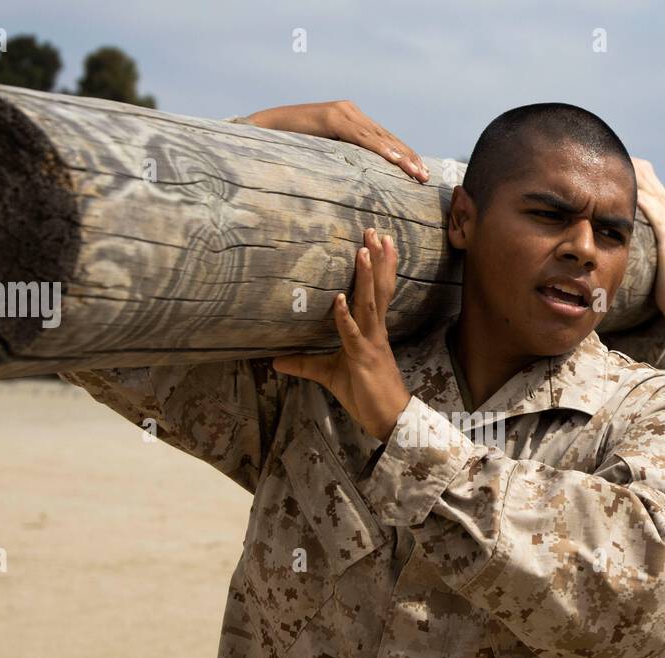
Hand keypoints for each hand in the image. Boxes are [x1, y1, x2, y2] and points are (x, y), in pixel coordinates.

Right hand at [243, 100, 428, 182]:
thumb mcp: (322, 150)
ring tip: (417, 173)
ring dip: (401, 157)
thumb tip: (358, 178)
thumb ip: (341, 155)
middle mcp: (351, 111)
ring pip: (379, 138)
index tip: (420, 172)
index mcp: (351, 118)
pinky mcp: (333, 118)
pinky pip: (362, 137)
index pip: (384, 139)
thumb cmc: (290, 143)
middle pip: (387, 138)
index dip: (404, 155)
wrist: (264, 128)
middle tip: (426, 177)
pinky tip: (396, 161)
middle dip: (409, 158)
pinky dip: (381, 150)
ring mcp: (343, 112)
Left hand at [273, 229, 411, 441]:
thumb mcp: (329, 374)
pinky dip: (345, 317)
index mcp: (372, 330)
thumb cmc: (365, 394)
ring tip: (363, 250)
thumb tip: (275, 360)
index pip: (376, 292)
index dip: (378, 268)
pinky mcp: (363, 358)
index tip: (378, 242)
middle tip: (375, 231)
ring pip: (368, 304)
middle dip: (377, 260)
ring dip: (365, 277)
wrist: (389, 418)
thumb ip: (304, 363)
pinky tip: (339, 299)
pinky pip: (353, 334)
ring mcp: (371, 343)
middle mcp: (375, 331)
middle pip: (377, 289)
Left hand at [632, 157, 664, 337]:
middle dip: (646, 176)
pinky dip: (646, 202)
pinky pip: (657, 217)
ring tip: (628, 166)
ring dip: (644, 182)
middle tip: (631, 159)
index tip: (637, 173)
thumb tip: (648, 259)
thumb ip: (657, 260)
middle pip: (661, 196)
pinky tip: (633, 191)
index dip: (650, 188)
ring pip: (659, 201)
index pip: (662, 205)